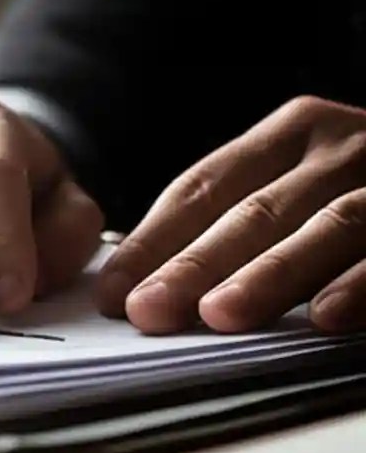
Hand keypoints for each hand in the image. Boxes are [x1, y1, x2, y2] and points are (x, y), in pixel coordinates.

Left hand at [97, 95, 365, 333]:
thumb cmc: (359, 195)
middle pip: (254, 210)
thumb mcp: (297, 187)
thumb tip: (137, 284)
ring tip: (220, 316)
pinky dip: (362, 286)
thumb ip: (233, 222)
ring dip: (270, 275)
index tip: (113, 293)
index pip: (205, 186)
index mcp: (294, 132)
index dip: (154, 241)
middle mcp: (345, 145)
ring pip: (325, 226)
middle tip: (149, 312)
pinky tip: (325, 320)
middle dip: (195, 265)